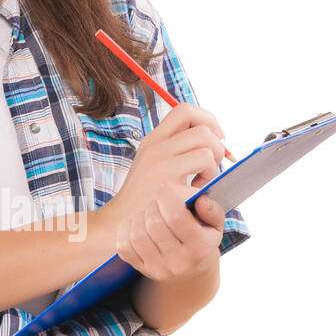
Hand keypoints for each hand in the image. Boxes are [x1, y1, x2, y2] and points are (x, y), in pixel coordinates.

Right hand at [100, 103, 227, 282]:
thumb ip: (174, 150)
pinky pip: (206, 166)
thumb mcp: (151, 166)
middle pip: (202, 127)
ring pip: (207, 145)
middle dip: (216, 145)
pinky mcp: (169, 182)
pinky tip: (197, 191)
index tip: (216, 137)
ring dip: (213, 163)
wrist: (119, 225)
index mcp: (152, 140)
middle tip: (210, 166)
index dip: (207, 119)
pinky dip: (210, 178)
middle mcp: (155, 146)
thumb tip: (211, 136)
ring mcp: (161, 163)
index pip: (184, 111)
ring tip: (202, 181)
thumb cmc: (142, 199)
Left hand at [114, 186, 224, 281]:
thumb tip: (200, 200)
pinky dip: (127, 229)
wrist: (191, 270)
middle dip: (153, 205)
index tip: (164, 188)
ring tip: (148, 213)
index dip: (166, 196)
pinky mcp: (142, 270)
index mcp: (200, 248)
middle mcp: (179, 262)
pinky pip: (123, 246)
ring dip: (139, 217)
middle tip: (158, 202)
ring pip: (137, 234)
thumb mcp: (214, 225)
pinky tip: (138, 224)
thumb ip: (212, 210)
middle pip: (154, 224)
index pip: (176, 217)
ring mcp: (158, 269)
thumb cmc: (202, 238)